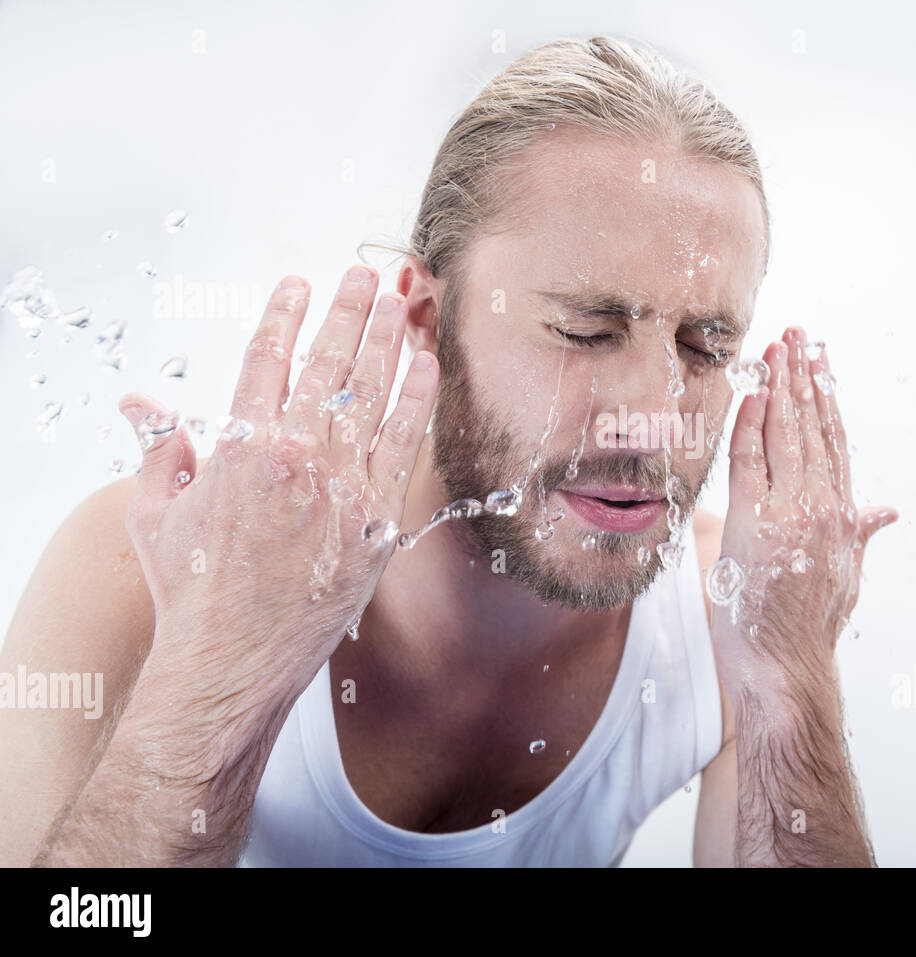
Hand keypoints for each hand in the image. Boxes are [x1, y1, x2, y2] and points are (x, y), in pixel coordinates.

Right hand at [117, 265, 438, 718]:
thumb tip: (140, 402)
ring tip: (400, 300)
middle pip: (328, 365)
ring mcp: (342, 486)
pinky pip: (403, 447)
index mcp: (240, 445)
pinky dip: (417, 402)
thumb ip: (158, 449)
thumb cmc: (190, 590)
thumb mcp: (155, 514)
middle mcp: (296, 456)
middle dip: (347, 312)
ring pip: (371, 396)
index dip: (285, 314)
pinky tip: (426, 366)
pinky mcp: (376, 519)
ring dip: (386, 342)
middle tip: (363, 275)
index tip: (297, 282)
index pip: (266, 359)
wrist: (233, 658)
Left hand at [713, 327, 896, 709]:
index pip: (835, 441)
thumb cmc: (807, 629)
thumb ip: (862, 536)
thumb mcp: (846, 576)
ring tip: (778, 346)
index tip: (821, 361)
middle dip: (804, 375)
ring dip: (781, 385)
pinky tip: (754, 391)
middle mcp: (822, 507)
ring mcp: (789, 512)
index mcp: (842, 515)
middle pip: (813, 427)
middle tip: (798, 333)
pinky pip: (750, 460)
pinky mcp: (754, 523)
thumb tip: (887, 512)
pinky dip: (752, 422)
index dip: (826, 397)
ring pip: (786, 434)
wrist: (785, 667)